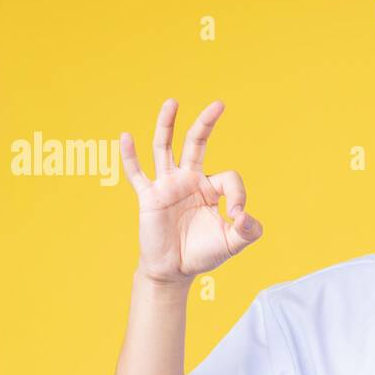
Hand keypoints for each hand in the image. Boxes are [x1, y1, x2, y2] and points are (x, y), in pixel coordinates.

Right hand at [121, 99, 262, 284]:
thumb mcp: (233, 243)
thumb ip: (248, 230)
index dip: (239, 195)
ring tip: (172, 103)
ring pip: (165, 149)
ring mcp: (167, 185)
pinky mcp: (149, 196)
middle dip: (206, 124)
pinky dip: (130, 156)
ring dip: (167, 125)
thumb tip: (244, 216)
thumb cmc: (203, 253)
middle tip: (219, 104)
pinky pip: (137, 174)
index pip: (229, 178)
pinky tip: (125, 137)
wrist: (174, 271)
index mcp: (211, 188)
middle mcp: (189, 180)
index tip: (238, 217)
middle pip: (196, 144)